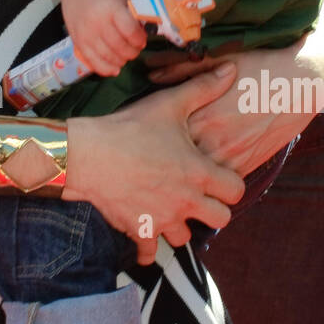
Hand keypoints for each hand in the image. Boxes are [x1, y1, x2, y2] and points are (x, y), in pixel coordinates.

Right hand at [60, 0, 146, 75]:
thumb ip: (136, 14)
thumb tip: (148, 33)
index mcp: (110, 8)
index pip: (130, 32)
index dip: (139, 39)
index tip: (142, 38)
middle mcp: (96, 22)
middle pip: (120, 48)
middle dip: (133, 51)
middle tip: (135, 47)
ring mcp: (85, 34)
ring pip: (107, 58)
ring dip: (121, 60)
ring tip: (125, 54)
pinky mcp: (77, 42)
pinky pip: (93, 62)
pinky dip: (106, 68)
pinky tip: (115, 67)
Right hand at [64, 62, 244, 264]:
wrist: (88, 154)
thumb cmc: (130, 128)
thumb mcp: (169, 104)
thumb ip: (204, 88)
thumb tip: (231, 70)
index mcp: (198, 173)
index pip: (236, 192)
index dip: (230, 185)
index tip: (216, 177)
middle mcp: (186, 201)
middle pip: (220, 220)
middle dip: (212, 210)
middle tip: (197, 197)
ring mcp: (162, 219)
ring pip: (186, 238)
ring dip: (180, 226)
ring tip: (169, 208)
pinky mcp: (139, 230)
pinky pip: (150, 253)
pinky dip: (148, 247)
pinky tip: (144, 230)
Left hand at [151, 0, 323, 178]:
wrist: (299, 84)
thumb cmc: (256, 67)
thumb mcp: (217, 62)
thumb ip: (181, 70)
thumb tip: (151, 75)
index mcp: (200, 115)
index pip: (162, 136)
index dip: (147, 139)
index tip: (135, 139)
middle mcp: (213, 142)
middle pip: (174, 164)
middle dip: (158, 164)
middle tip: (142, 164)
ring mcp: (230, 158)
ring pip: (196, 181)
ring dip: (180, 178)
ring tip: (163, 177)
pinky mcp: (246, 166)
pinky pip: (218, 184)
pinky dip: (205, 182)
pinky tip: (195, 178)